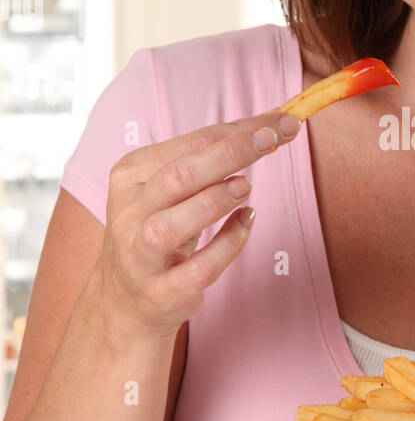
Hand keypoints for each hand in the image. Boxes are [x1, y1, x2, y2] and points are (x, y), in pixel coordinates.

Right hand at [92, 108, 300, 337]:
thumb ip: (209, 160)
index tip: (283, 122)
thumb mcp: (170, 190)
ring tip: (246, 187)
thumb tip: (268, 127)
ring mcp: (142, 256)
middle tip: (272, 141)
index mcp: (131, 176)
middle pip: (178, 176)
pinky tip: (247, 221)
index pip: (190, 143)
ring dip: (216, 201)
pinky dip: (229, 243)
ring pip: (173, 225)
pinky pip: (200, 268)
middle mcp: (130, 214)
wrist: (125, 298)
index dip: (241, 130)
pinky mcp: (162, 292)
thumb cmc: (161, 229)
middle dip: (231, 154)